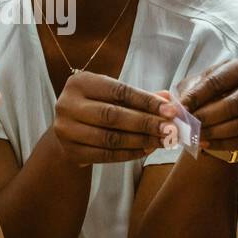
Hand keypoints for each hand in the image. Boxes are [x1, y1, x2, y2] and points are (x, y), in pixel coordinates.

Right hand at [52, 71, 170, 166]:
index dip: (146, 101)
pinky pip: (105, 155)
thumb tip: (168, 100)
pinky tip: (146, 150)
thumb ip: (138, 97)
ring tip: (161, 141)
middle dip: (146, 123)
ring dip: (141, 140)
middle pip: (113, 115)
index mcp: (80, 83)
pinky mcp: (71, 151)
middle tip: (170, 129)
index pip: (118, 91)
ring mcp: (66, 130)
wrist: (67, 130)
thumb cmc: (95, 107)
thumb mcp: (111, 95)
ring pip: (110, 138)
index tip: (170, 110)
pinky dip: (129, 154)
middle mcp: (68, 104)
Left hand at [178, 58, 237, 152]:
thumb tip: (174, 106)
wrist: (231, 106)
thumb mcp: (200, 83)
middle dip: (207, 117)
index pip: (217, 82)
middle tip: (188, 126)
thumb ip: (189, 91)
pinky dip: (224, 145)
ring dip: (215, 133)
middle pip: (233, 105)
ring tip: (196, 136)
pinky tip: (207, 144)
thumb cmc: (213, 91)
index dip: (197, 96)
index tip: (181, 108)